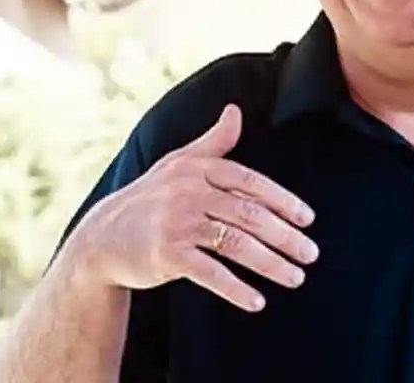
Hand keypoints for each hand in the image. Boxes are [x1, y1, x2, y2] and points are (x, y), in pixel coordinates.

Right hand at [66, 104, 317, 311]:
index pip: (249, 183)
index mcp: (196, 168)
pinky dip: (236, 289)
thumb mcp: (178, 164)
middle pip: (248, 214)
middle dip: (284, 237)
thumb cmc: (149, 198)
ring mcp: (176, 223)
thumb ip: (213, 142)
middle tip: (311, 255)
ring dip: (270, 264)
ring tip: (295, 278)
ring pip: (235, 244)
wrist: (103, 237)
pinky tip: (257, 302)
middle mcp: (187, 191)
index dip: (282, 201)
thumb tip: (235, 110)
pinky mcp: (166, 254)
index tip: (307, 220)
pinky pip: (210, 273)